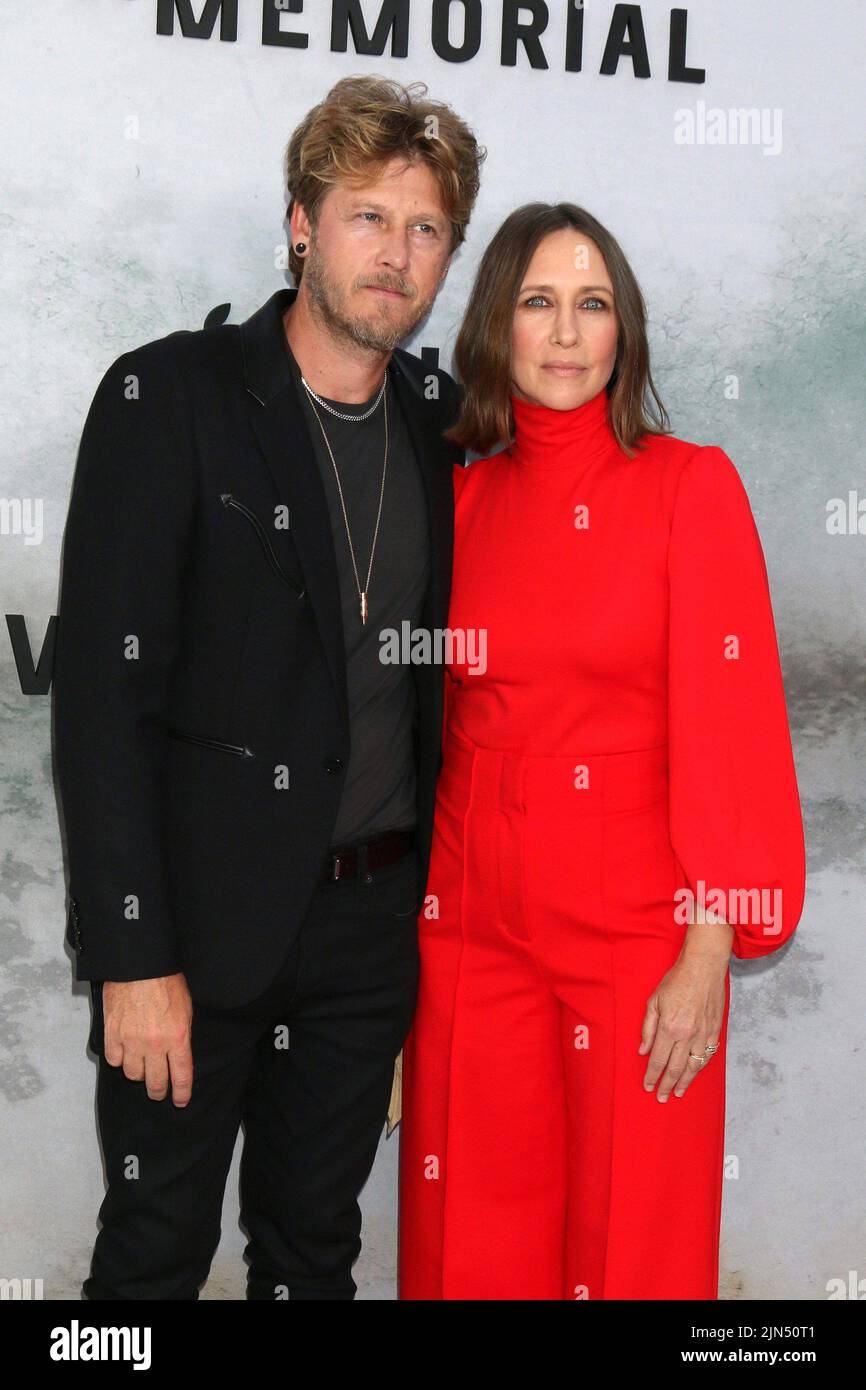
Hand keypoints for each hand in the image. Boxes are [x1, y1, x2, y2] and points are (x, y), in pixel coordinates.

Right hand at [101, 974, 193, 1106]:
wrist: (139, 965)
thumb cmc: (166, 980)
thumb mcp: (186, 1008)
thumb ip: (181, 1034)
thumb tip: (177, 1051)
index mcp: (177, 1037)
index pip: (181, 1076)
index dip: (181, 1093)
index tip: (180, 1101)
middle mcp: (154, 1045)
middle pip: (155, 1082)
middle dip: (158, 1091)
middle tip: (159, 1092)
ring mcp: (131, 1041)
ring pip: (133, 1074)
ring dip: (138, 1074)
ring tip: (141, 1067)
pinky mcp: (112, 1034)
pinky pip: (114, 1060)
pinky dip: (119, 1060)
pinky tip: (124, 1054)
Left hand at [639, 927, 729, 1100]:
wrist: (703, 968)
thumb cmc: (676, 981)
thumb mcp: (654, 1001)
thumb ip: (647, 1028)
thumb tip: (643, 1051)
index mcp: (669, 1028)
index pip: (658, 1060)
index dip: (652, 1076)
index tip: (648, 1086)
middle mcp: (687, 1035)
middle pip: (675, 1068)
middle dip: (667, 1085)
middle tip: (662, 1097)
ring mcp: (703, 1034)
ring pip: (693, 1067)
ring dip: (684, 1082)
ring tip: (678, 1092)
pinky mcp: (715, 1031)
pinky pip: (707, 1056)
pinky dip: (700, 1068)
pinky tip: (694, 1073)